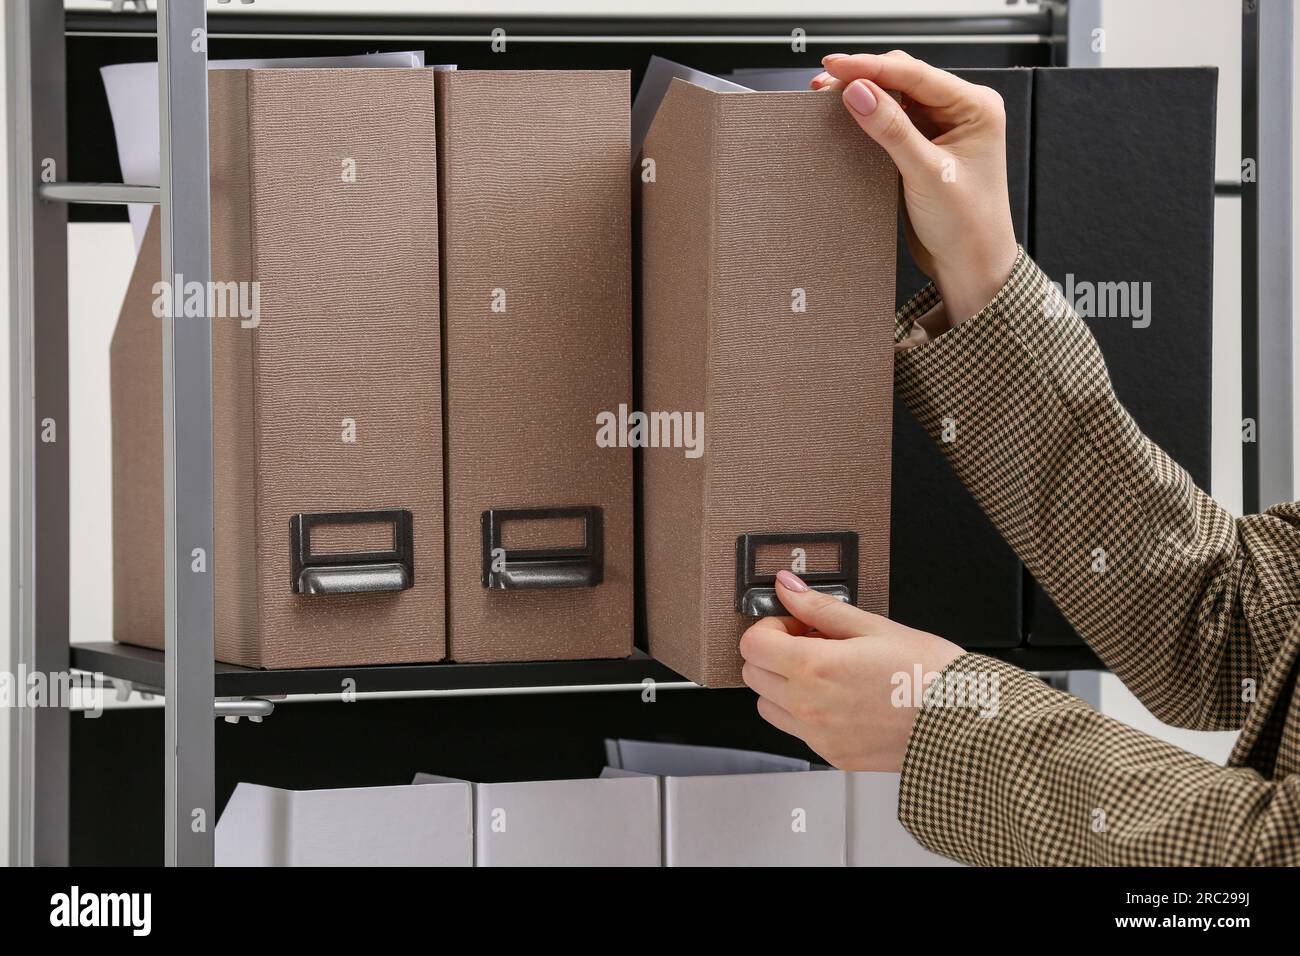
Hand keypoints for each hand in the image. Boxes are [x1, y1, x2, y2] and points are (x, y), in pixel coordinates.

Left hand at [739, 570, 964, 771]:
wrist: (964, 723)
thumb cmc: (930, 675)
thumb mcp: (875, 627)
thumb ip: (820, 608)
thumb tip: (789, 588)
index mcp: (815, 669)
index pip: (752, 644)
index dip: (770, 626)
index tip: (795, 623)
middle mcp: (810, 707)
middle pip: (753, 674)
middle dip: (773, 652)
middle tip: (810, 642)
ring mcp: (819, 736)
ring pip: (768, 706)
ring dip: (782, 684)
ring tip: (824, 670)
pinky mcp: (833, 756)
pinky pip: (796, 731)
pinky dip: (804, 711)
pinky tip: (838, 696)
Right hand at [811, 51, 1018, 326]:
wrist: (971, 268)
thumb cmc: (968, 226)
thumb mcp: (927, 174)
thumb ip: (892, 130)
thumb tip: (857, 92)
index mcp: (975, 107)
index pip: (915, 74)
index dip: (871, 68)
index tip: (834, 66)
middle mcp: (960, 112)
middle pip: (903, 80)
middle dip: (863, 80)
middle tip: (824, 88)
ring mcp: (940, 131)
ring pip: (893, 100)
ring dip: (862, 99)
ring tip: (827, 101)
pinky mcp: (922, 150)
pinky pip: (890, 125)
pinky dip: (866, 122)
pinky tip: (845, 122)